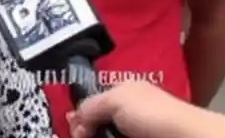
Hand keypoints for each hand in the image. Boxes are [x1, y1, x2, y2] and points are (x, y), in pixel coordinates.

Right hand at [67, 81, 204, 137]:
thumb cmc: (152, 114)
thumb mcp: (114, 101)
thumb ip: (90, 107)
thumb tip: (75, 122)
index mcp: (125, 91)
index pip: (93, 101)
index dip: (80, 114)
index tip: (72, 128)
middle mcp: (130, 109)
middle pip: (98, 120)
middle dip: (86, 128)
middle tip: (81, 136)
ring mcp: (137, 129)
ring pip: (109, 132)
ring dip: (97, 135)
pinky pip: (120, 137)